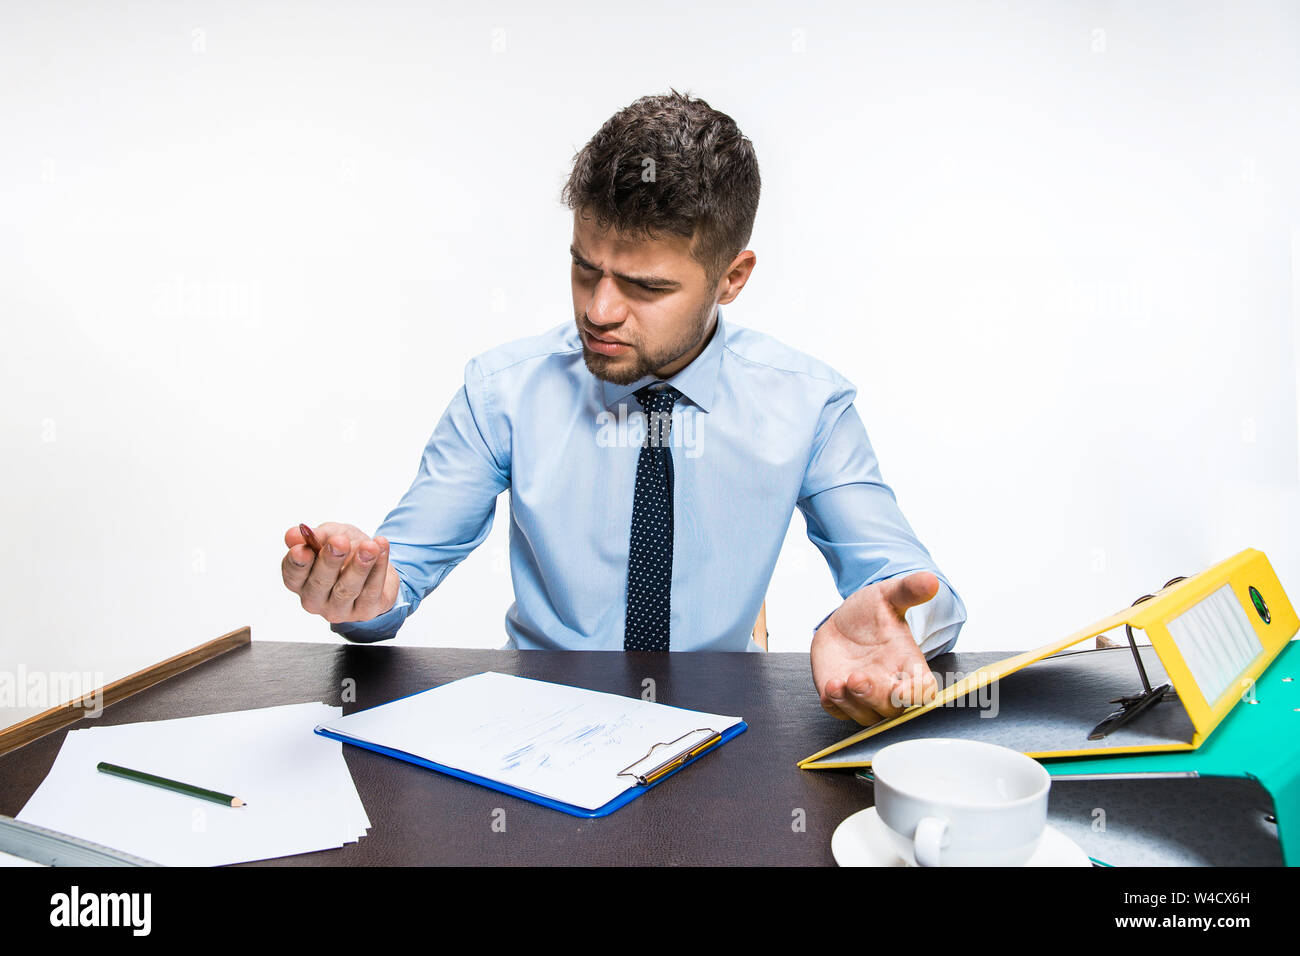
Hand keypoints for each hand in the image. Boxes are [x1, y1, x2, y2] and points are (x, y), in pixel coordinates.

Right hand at [282, 522, 399, 624]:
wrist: (375, 563)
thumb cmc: (347, 550)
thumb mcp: (331, 534)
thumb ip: (316, 535)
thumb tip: (293, 535)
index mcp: (300, 581)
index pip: (293, 575)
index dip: (297, 563)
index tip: (302, 549)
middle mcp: (315, 600)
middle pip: (320, 583)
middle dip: (330, 560)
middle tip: (340, 542)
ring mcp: (340, 609)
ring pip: (347, 589)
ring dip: (359, 566)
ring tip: (369, 546)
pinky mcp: (365, 611)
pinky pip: (371, 590)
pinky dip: (378, 568)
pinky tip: (381, 550)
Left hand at [810, 571, 940, 724]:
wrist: (845, 622)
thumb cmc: (874, 613)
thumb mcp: (890, 596)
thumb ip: (909, 590)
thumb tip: (931, 580)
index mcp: (910, 667)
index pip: (923, 691)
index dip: (916, 695)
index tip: (903, 690)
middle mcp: (890, 686)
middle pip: (892, 709)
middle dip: (875, 697)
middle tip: (859, 679)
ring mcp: (865, 696)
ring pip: (865, 716)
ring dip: (852, 704)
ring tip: (838, 683)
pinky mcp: (842, 697)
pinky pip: (840, 712)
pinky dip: (835, 705)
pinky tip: (829, 688)